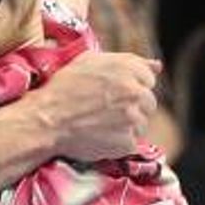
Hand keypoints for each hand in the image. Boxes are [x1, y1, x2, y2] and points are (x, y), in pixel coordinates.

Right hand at [28, 51, 159, 163]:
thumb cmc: (63, 88)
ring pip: (142, 124)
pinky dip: (119, 143)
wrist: (47, 119)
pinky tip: (100, 137)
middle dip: (133, 106)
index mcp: (127, 68)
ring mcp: (133, 118)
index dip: (132, 86)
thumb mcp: (90, 62)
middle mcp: (134, 91)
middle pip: (149, 102)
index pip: (148, 78)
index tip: (115, 93)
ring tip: (101, 124)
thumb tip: (157, 65)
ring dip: (127, 126)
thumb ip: (127, 61)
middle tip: (107, 111)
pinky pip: (132, 143)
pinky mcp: (127, 141)